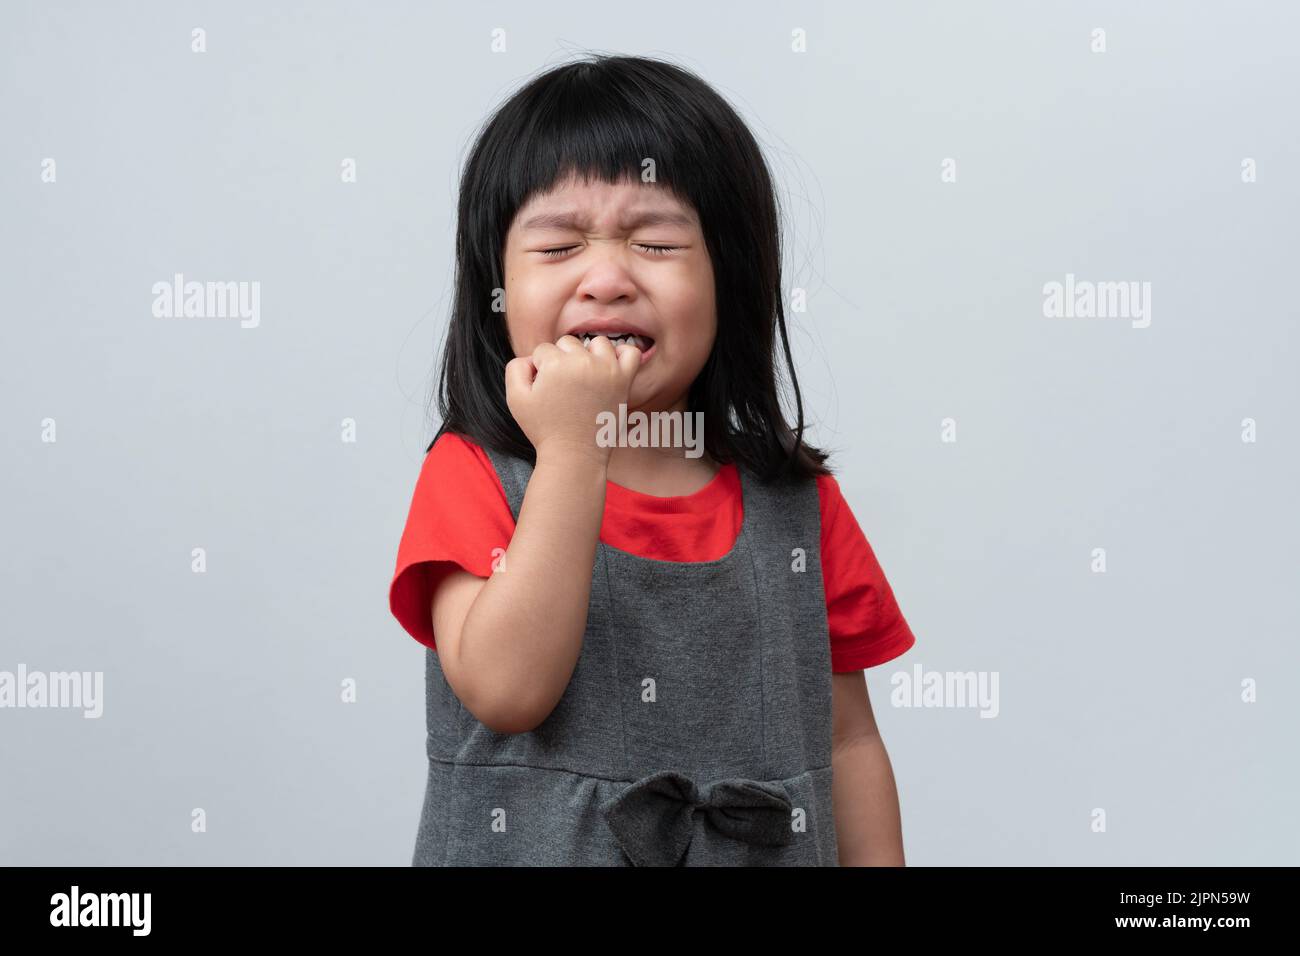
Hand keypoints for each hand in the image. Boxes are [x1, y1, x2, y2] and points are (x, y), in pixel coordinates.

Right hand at [505, 334, 642, 463]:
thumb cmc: (544, 428)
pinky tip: (608, 369)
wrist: (574, 455)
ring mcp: (606, 370)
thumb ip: (516, 368)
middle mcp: (583, 362)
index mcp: (556, 364)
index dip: (539, 369)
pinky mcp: (623, 381)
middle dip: (562, 361)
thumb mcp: (515, 398)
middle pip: (568, 344)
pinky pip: (630, 353)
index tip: (545, 391)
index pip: (543, 350)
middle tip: (563, 389)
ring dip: (589, 355)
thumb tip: (532, 357)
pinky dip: (621, 355)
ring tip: (583, 379)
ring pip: (596, 343)